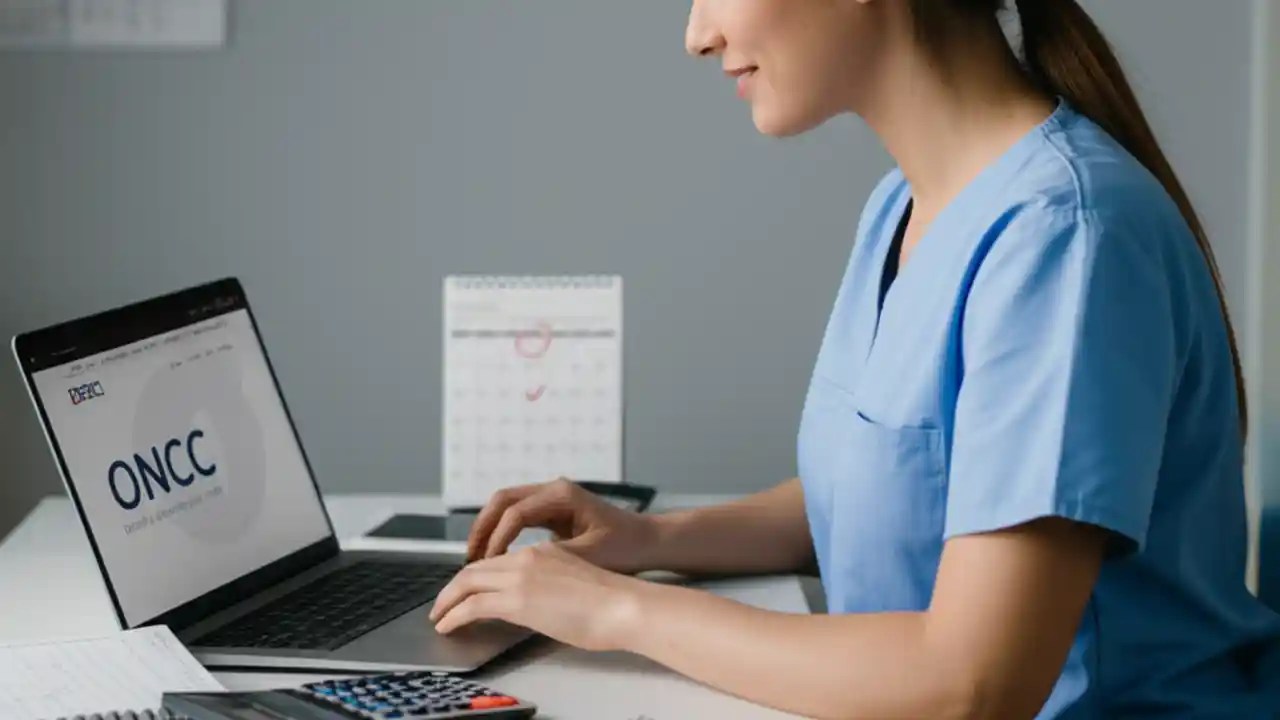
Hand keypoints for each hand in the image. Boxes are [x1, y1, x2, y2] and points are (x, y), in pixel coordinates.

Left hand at [429, 542, 644, 651]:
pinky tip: (447, 626)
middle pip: (476, 568)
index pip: (498, 561)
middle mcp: (528, 558)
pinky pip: (471, 605)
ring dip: (447, 601)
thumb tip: (539, 605)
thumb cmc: (614, 602)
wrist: (624, 605)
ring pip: (468, 582)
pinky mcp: (516, 599)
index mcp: (544, 552)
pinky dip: (453, 615)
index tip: (467, 591)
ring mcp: (520, 576)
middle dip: (453, 587)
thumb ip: (552, 587)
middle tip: (442, 604)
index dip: (477, 576)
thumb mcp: (577, 584)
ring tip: (439, 616)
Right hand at [466, 478, 658, 572]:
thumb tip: (516, 568)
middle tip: (469, 558)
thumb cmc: (626, 548)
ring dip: (489, 529)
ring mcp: (552, 498)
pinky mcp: (552, 511)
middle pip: (502, 500)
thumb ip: (553, 558)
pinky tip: (496, 557)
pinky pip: (517, 516)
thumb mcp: (590, 556)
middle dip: (483, 528)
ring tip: (476, 559)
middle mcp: (553, 489)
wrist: (648, 542)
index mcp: (562, 495)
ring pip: (506, 505)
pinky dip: (503, 533)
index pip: (516, 513)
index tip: (488, 566)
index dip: (498, 539)